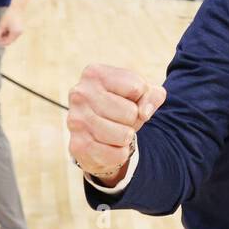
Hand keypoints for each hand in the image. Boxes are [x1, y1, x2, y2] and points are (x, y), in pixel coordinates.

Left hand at [0, 7, 25, 46]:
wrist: (17, 8)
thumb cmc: (9, 15)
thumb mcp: (2, 25)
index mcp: (15, 33)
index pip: (7, 42)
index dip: (1, 43)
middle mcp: (19, 34)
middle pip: (10, 41)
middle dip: (3, 39)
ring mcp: (20, 31)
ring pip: (11, 38)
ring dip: (5, 36)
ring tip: (1, 31)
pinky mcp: (20, 29)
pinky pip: (14, 34)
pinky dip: (9, 33)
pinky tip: (5, 29)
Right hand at [67, 64, 166, 179]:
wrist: (99, 134)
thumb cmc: (123, 106)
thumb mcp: (143, 93)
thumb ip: (152, 96)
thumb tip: (144, 113)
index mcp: (94, 73)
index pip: (137, 88)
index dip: (142, 98)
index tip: (129, 99)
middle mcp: (80, 94)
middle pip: (131, 113)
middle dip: (133, 119)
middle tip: (120, 119)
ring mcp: (75, 120)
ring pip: (125, 135)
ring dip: (126, 137)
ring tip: (115, 131)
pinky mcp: (77, 146)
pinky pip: (117, 155)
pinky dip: (120, 154)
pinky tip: (108, 146)